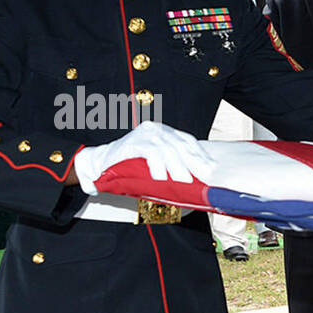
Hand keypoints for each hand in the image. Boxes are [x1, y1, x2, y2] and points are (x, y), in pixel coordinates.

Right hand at [73, 121, 213, 195]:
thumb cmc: (132, 166)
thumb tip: (197, 177)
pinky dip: (158, 168)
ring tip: (184, 183)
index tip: (211, 169)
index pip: (187, 140)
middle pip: (180, 145)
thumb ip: (173, 163)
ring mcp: (144, 134)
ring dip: (177, 168)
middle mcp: (156, 129)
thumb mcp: (157, 162)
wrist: (101, 164)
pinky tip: (161, 179)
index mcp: (164, 131)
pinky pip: (151, 154)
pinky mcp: (133, 142)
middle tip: (202, 179)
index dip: (200, 154)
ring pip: (168, 150)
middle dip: (193, 163)